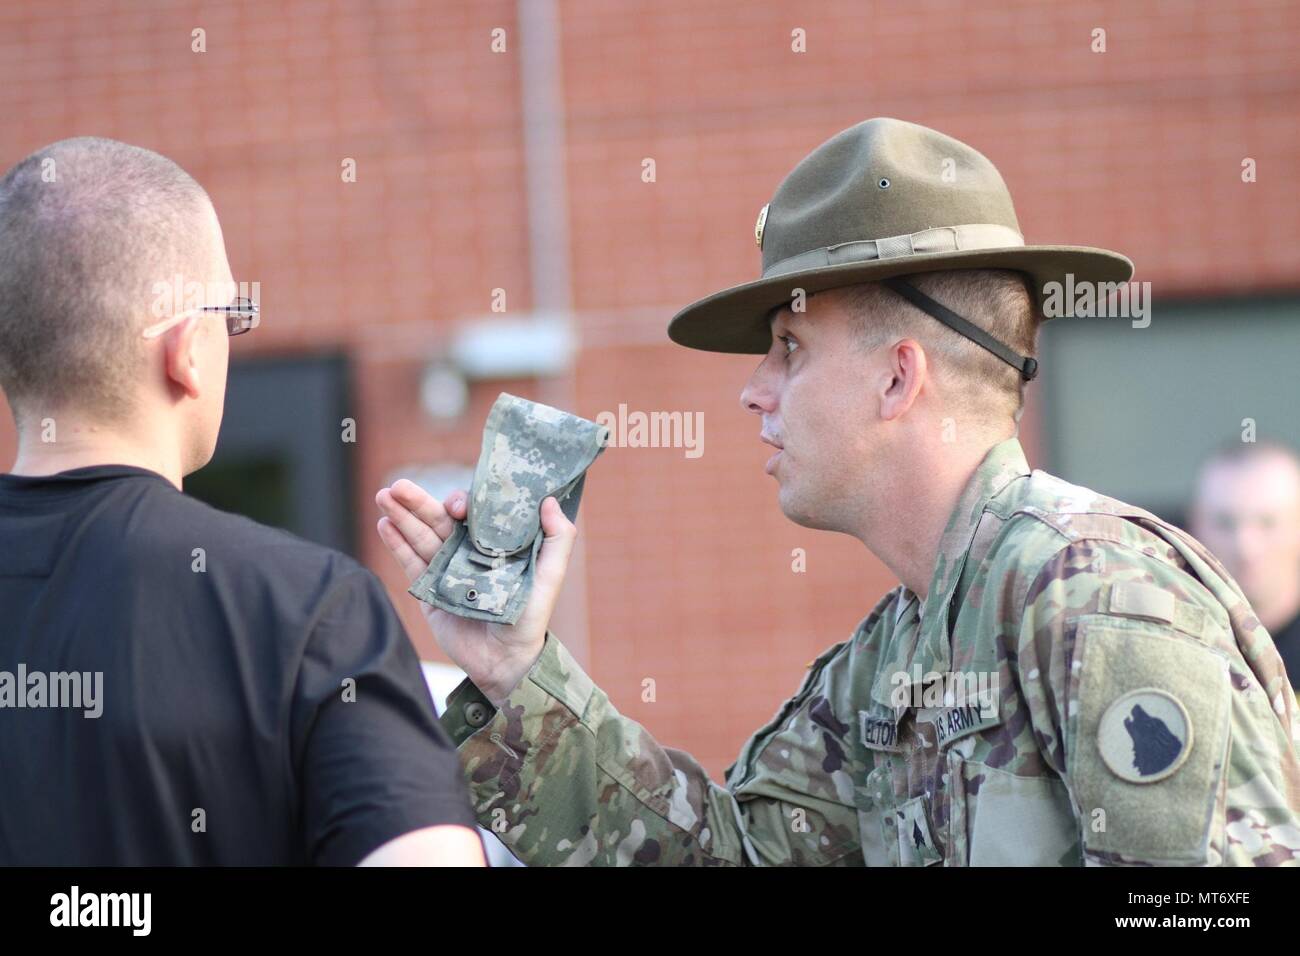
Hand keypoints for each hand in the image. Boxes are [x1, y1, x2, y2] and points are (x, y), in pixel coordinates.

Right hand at [374, 480, 576, 704]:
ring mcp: (446, 570)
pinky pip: (411, 563)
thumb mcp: (550, 576)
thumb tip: (549, 500)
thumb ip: (558, 538)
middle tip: (397, 486)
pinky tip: (384, 524)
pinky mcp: (429, 591)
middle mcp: (467, 551)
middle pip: (438, 519)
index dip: (461, 503)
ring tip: (383, 496)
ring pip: (420, 536)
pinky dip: (396, 544)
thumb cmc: (531, 617)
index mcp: (493, 543)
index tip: (457, 507)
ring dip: (401, 516)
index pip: (473, 513)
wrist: (506, 660)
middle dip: (417, 501)